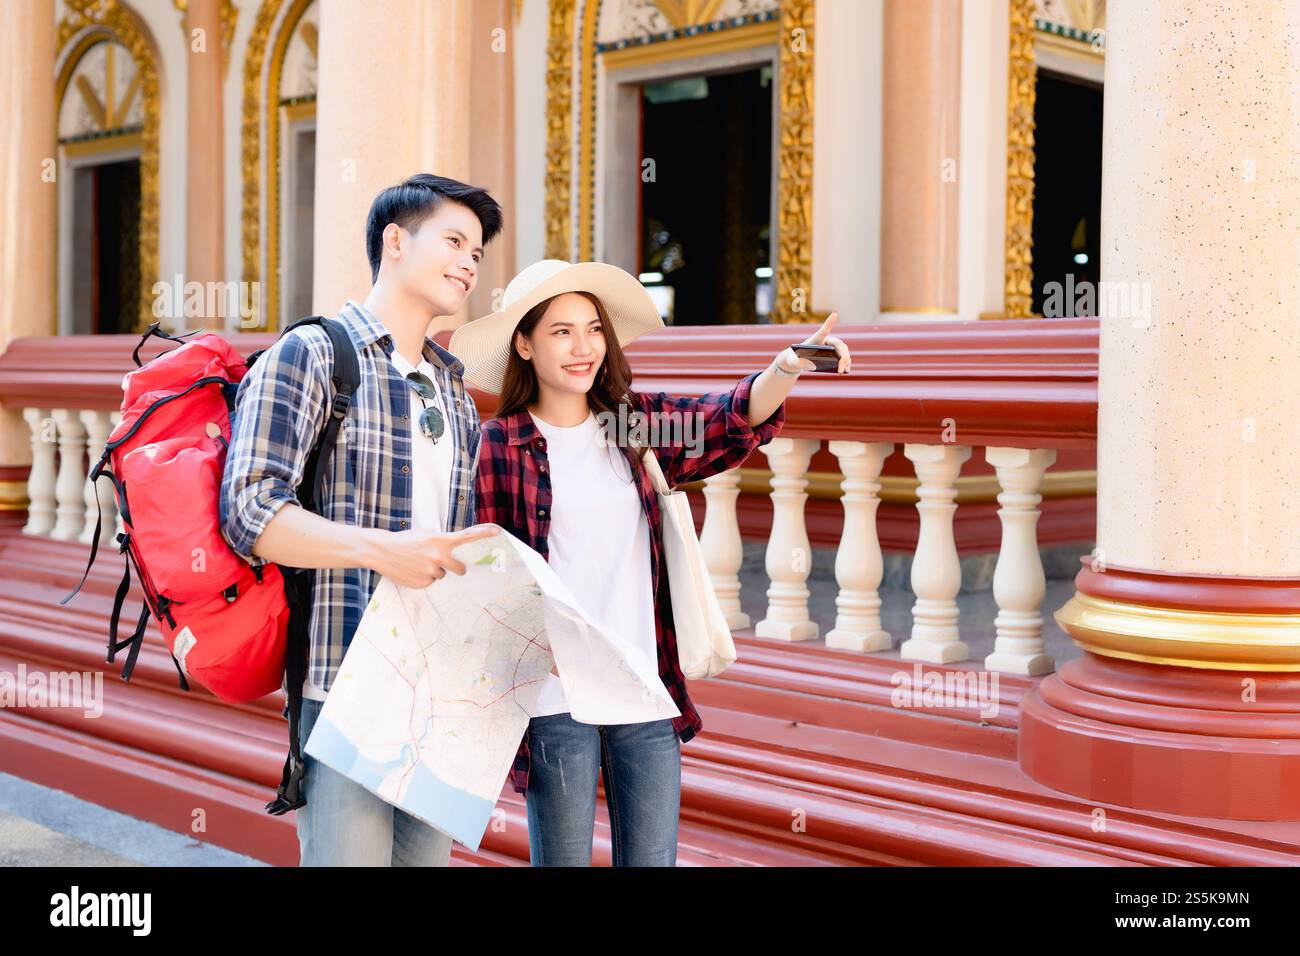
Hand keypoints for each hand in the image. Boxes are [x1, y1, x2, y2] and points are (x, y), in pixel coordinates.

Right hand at [372, 523, 498, 588]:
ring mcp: (431, 572)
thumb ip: (442, 541)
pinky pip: (431, 582)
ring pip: (442, 575)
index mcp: (440, 541)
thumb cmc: (405, 541)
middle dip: (457, 568)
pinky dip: (424, 577)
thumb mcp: (426, 534)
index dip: (484, 533)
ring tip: (418, 563)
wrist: (381, 550)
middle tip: (445, 563)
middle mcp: (439, 557)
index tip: (498, 531)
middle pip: (461, 569)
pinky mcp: (423, 583)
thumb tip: (453, 551)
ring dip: (434, 570)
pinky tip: (412, 570)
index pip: (467, 537)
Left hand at [775, 312, 851, 374]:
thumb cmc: (794, 359)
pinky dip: (846, 363)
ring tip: (843, 371)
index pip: (823, 330)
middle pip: (839, 345)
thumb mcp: (793, 362)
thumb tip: (812, 365)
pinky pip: (843, 357)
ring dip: (846, 361)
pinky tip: (846, 370)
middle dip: (842, 357)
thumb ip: (799, 363)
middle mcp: (826, 341)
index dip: (829, 322)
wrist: (797, 361)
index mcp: (816, 339)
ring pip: (843, 351)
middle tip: (840, 370)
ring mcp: (831, 347)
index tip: (834, 314)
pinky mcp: (833, 354)